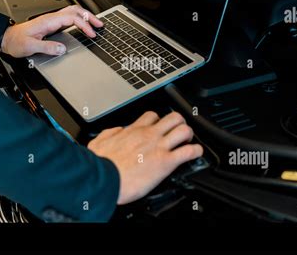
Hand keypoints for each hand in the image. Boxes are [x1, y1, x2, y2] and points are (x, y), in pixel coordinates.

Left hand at [1, 5, 102, 57]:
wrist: (6, 39)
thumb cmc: (16, 42)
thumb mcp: (30, 47)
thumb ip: (47, 47)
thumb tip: (62, 49)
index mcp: (48, 21)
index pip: (72, 18)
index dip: (84, 25)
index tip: (91, 34)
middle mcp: (51, 18)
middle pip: (75, 10)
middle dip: (89, 16)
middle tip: (100, 24)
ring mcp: (51, 20)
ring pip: (73, 12)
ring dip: (85, 16)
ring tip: (95, 23)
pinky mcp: (51, 24)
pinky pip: (69, 17)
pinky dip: (79, 19)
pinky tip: (83, 25)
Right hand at [88, 111, 202, 204]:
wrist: (103, 180)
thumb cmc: (100, 164)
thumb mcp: (100, 142)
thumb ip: (111, 133)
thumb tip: (117, 131)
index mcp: (133, 130)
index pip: (152, 115)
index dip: (159, 119)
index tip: (159, 126)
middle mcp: (149, 135)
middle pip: (173, 117)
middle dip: (179, 123)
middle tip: (178, 132)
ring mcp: (159, 147)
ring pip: (184, 130)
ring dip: (189, 135)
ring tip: (188, 141)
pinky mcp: (166, 162)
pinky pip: (189, 152)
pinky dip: (196, 152)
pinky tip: (196, 154)